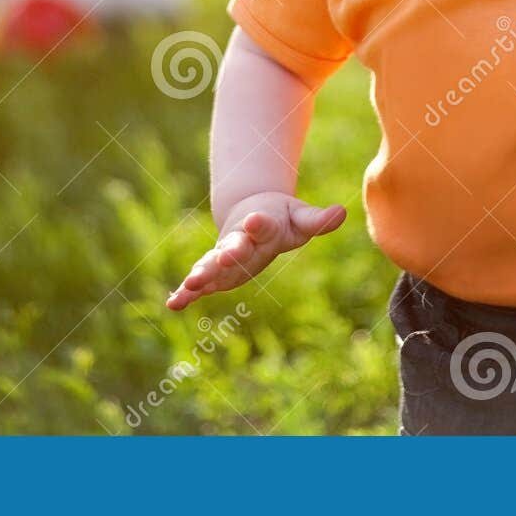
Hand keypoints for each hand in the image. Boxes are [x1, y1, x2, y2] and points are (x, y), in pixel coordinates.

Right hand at [165, 191, 345, 311]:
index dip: (260, 224)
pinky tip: (173, 304)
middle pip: (234, 246)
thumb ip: (317, 220)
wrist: (250, 211)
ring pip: (212, 265)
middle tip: (227, 255)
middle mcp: (240, 239)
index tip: (255, 220)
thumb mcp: (300, 218)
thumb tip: (342, 212)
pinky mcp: (216, 271)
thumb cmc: (281, 218)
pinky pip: (199, 283)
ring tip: (191, 283)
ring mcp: (224, 255)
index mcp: (263, 224)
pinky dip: (186, 293)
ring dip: (203, 274)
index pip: (263, 225)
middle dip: (230, 252)